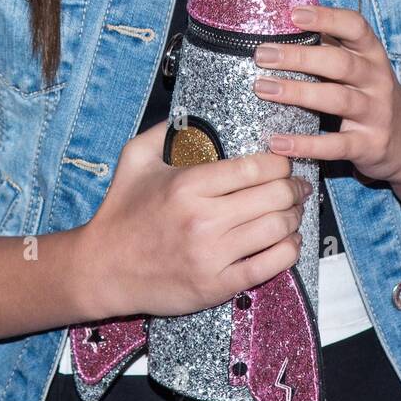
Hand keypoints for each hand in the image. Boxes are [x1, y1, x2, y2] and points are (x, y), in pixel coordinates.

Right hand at [85, 119, 313, 319]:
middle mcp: (204, 219)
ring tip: (294, 211)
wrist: (102, 269)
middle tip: (298, 186)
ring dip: (294, 217)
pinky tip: (289, 242)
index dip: (280, 163)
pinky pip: (270, 266)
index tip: (284, 162)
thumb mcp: (134, 159)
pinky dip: (289, 252)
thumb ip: (164, 131)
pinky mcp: (217, 285)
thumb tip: (192, 115)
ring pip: (278, 230)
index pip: (255, 168)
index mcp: (189, 185)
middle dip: (295, 188)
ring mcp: (212, 255)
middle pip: (274, 197)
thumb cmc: (120, 212)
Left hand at [251, 4, 400, 184]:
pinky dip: (305, 144)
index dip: (326, 17)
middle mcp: (377, 80)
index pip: (354, 27)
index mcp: (372, 54)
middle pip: (339, 63)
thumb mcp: (360, 66)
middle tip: (262, 54)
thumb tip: (283, 26)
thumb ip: (329, 48)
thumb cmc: (370, 94)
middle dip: (299, 57)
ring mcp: (376, 113)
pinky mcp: (369, 145)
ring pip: (336, 99)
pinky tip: (277, 142)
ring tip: (263, 88)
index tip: (293, 14)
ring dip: (296, 92)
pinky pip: (335, 145)